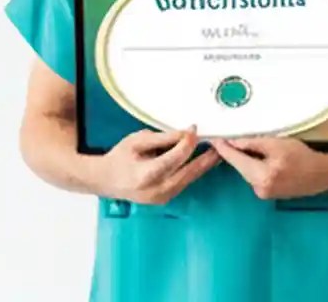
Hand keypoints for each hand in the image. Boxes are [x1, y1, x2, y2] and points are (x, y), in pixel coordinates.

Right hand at [97, 127, 219, 204]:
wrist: (106, 180)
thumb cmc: (120, 157)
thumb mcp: (138, 140)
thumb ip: (163, 138)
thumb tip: (187, 132)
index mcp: (146, 174)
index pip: (175, 158)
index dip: (188, 142)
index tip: (194, 129)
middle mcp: (156, 190)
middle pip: (188, 172)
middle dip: (205, 158)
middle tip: (220, 144)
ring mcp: (161, 198)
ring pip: (189, 179)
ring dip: (203, 165)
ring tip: (217, 152)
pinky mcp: (165, 199)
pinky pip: (183, 183)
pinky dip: (193, 171)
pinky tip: (202, 161)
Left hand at [210, 136, 327, 199]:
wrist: (322, 174)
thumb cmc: (302, 156)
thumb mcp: (276, 144)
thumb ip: (253, 144)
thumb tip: (233, 143)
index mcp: (261, 176)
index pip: (236, 160)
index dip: (223, 149)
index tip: (213, 140)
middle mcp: (259, 189)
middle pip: (241, 167)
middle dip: (236, 153)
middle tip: (229, 138)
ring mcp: (263, 194)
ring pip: (248, 171)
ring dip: (247, 160)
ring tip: (255, 148)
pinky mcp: (268, 194)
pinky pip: (256, 176)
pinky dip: (255, 167)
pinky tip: (263, 159)